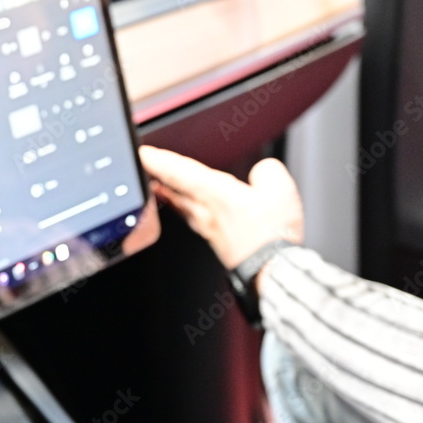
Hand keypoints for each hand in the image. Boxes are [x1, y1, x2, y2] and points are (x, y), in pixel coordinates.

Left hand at [139, 145, 303, 269]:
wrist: (270, 270)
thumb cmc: (271, 235)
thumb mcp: (280, 189)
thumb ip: (267, 172)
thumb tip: (261, 171)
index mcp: (214, 194)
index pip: (179, 171)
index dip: (159, 160)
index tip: (143, 153)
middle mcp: (204, 210)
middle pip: (172, 187)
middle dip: (156, 174)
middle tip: (142, 164)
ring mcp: (206, 227)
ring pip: (179, 204)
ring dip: (165, 192)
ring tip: (156, 184)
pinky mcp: (214, 240)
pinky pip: (191, 217)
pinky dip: (182, 208)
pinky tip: (184, 209)